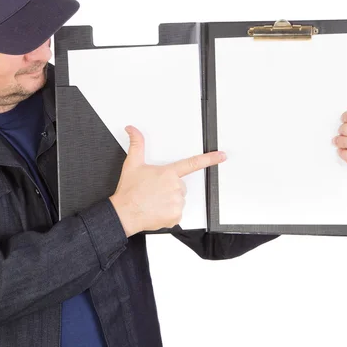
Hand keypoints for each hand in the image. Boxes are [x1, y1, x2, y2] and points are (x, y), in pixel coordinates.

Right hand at [110, 125, 226, 236]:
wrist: (124, 214)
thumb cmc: (129, 191)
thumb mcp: (132, 164)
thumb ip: (136, 144)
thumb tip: (132, 130)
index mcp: (168, 173)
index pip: (193, 163)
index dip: (210, 159)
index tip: (221, 156)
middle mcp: (175, 187)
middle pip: (179, 185)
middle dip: (169, 187)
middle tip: (154, 190)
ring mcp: (177, 203)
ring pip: (178, 199)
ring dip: (169, 200)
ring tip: (153, 201)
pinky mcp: (176, 216)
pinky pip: (177, 213)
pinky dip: (168, 212)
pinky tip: (156, 209)